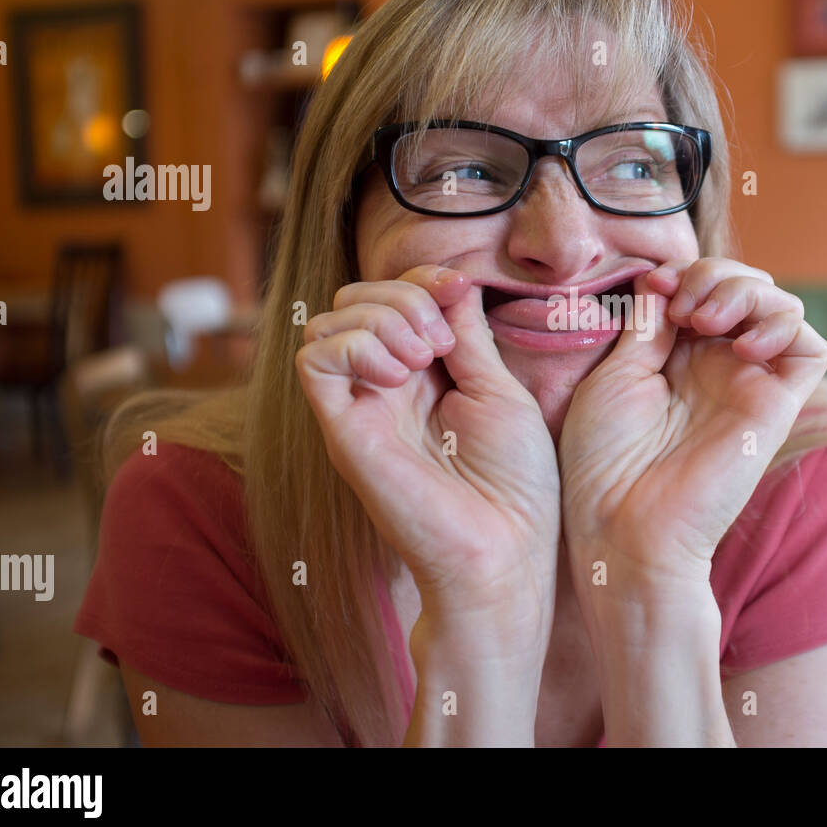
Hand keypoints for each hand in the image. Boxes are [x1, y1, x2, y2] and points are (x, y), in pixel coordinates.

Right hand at [295, 265, 559, 647]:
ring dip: (381, 318)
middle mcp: (386, 386)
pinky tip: (395, 375)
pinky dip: (353, 345)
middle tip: (441, 344)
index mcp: (427, 374)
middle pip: (358, 297)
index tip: (458, 287)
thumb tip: (452, 280)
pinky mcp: (343, 431)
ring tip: (422, 360)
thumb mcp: (497, 388)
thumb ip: (466, 334)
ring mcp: (361, 407)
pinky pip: (313, 360)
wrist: (503, 549)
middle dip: (402, 294)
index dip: (422, 277)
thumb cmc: (514, 483)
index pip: (397, 294)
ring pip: (329, 320)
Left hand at [558, 257, 826, 591]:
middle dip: (716, 272)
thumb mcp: (614, 375)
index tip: (654, 285)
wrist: (624, 526)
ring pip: (782, 306)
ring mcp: (750, 384)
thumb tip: (664, 277)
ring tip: (706, 321)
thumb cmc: (604, 462)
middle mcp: (717, 366)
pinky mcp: (777, 407)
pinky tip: (742, 347)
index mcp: (674, 357)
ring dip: (748, 291)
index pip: (704, 286)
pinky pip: (811, 348)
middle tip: (682, 305)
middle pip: (747, 285)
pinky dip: (785, 326)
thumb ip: (647, 324)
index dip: (686, 271)